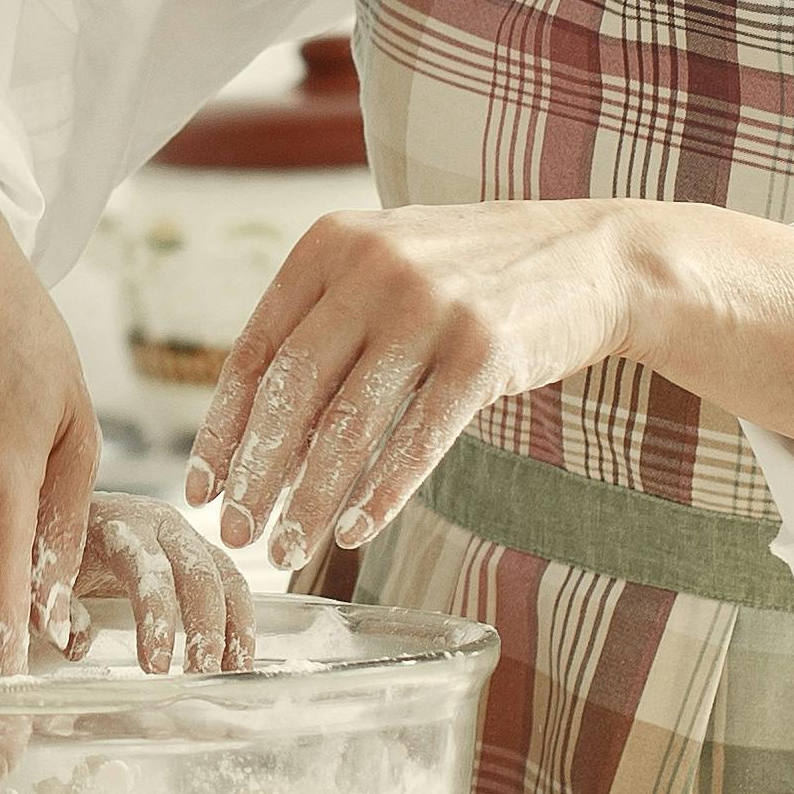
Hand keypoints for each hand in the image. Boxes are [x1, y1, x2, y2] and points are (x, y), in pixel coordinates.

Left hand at [68, 491, 258, 670]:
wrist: (68, 519)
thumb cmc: (53, 547)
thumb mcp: (41, 571)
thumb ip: (51, 602)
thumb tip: (74, 644)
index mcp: (119, 523)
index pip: (148, 569)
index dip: (156, 619)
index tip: (155, 667)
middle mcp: (162, 524)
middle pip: (198, 573)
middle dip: (206, 629)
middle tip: (200, 675)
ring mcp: (187, 539)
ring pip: (226, 579)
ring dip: (235, 629)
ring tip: (232, 676)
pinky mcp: (203, 557)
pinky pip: (232, 587)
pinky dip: (240, 625)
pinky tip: (237, 662)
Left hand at [188, 202, 626, 570]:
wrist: (590, 255)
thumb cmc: (470, 276)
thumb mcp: (383, 269)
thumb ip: (321, 325)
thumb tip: (251, 430)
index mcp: (329, 245)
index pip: (254, 353)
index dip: (223, 431)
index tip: (203, 491)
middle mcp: (373, 268)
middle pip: (291, 394)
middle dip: (257, 476)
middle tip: (237, 535)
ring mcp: (432, 307)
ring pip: (349, 424)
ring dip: (311, 498)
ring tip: (289, 549)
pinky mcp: (486, 351)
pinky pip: (419, 438)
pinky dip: (381, 492)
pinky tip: (356, 530)